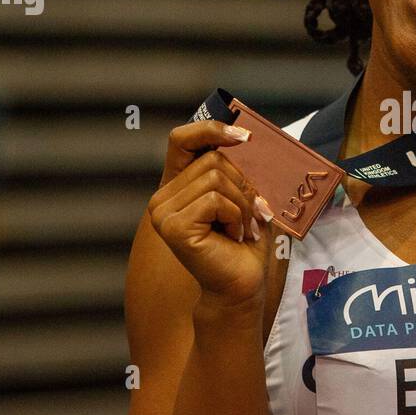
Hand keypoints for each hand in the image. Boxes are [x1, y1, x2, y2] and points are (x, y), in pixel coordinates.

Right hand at [148, 120, 273, 306]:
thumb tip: (243, 133)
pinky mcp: (173, 227)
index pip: (183, 139)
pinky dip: (236, 216)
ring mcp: (163, 212)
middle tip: (253, 216)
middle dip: (244, 187)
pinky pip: (216, 200)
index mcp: (176, 187)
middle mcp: (162, 198)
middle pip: (213, 159)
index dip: (212, 130)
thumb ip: (235, 167)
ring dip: (243, 205)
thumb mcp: (242, 196)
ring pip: (217, 178)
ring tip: (243, 230)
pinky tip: (234, 237)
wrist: (242, 284)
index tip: (244, 136)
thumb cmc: (245, 242)